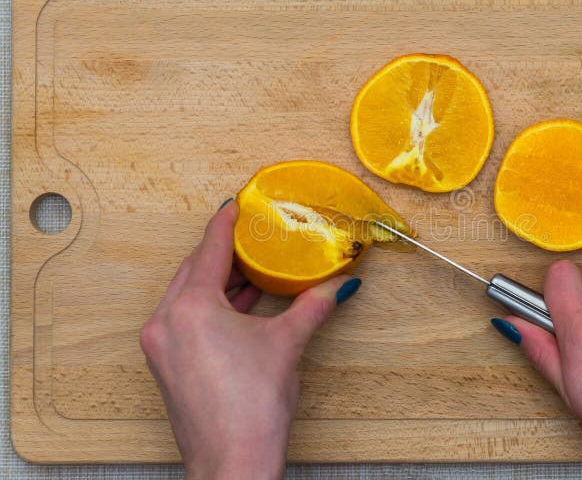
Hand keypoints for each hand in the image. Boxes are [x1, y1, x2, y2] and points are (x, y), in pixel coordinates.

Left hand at [140, 201, 360, 478]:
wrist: (232, 464)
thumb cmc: (252, 408)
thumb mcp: (287, 344)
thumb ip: (313, 306)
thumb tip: (340, 285)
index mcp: (191, 307)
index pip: (210, 250)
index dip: (225, 224)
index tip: (235, 205)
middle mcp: (166, 322)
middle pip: (194, 270)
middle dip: (222, 252)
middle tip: (248, 237)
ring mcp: (162, 346)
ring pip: (187, 295)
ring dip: (217, 281)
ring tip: (248, 271)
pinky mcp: (166, 365)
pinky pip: (184, 319)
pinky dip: (209, 306)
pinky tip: (236, 307)